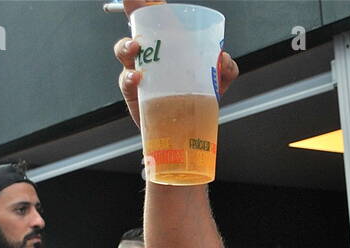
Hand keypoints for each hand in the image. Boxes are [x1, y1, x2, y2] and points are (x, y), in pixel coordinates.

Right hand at [115, 2, 237, 128]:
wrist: (188, 133)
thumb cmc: (197, 100)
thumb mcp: (217, 82)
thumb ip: (225, 68)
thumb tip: (223, 59)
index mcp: (165, 50)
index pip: (151, 23)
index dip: (141, 6)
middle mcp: (148, 61)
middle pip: (131, 36)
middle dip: (130, 22)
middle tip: (135, 20)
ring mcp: (139, 79)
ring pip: (124, 57)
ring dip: (126, 48)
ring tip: (135, 48)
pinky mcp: (136, 99)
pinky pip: (127, 85)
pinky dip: (130, 79)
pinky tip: (138, 78)